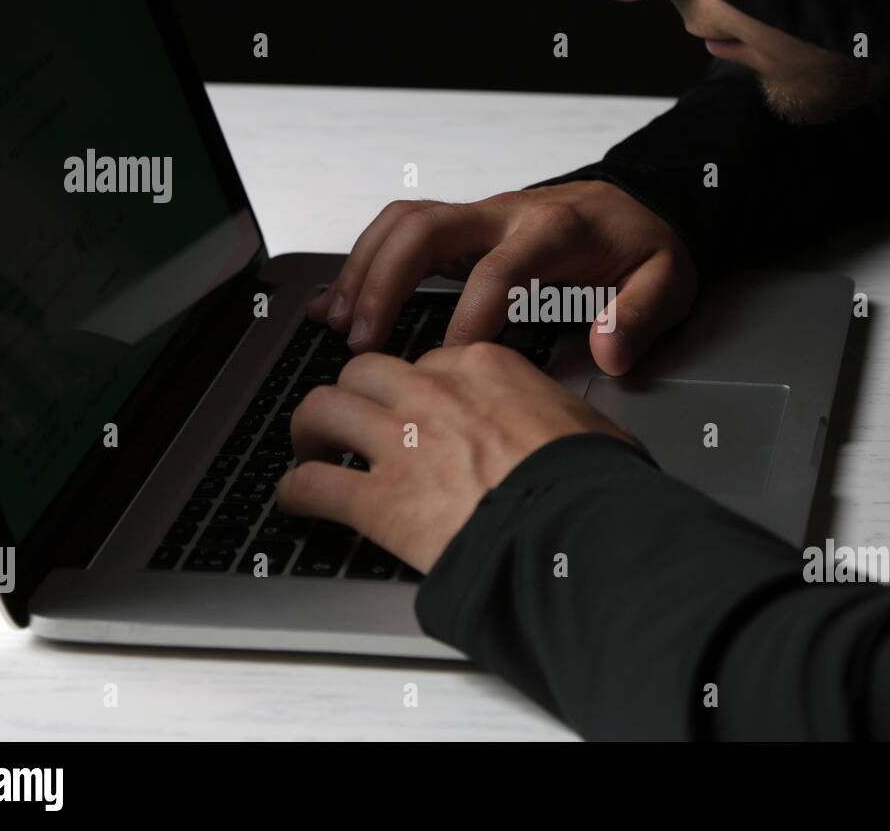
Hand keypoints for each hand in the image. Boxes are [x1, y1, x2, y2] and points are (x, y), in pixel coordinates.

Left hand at [275, 342, 641, 572]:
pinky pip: (312, 484)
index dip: (416, 385)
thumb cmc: (593, 484)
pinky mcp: (378, 501)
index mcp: (485, 369)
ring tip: (310, 448)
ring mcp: (401, 444)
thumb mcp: (590, 425)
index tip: (415, 404)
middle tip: (353, 418)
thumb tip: (573, 429)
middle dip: (354, 393)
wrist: (577, 531)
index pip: (430, 359)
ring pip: (323, 409)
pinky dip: (296, 492)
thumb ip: (559, 415)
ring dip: (310, 430)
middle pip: (365, 371)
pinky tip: (298, 501)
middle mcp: (434, 394)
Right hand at [305, 180, 697, 375]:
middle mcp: (507, 214)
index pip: (500, 270)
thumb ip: (638, 315)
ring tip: (335, 323)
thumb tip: (609, 350)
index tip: (446, 363)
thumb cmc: (643, 246)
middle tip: (363, 340)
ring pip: (402, 223)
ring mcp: (479, 217)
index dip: (469, 317)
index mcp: (555, 230)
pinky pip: (401, 233)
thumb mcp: (666, 281)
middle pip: (427, 229)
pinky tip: (338, 301)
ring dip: (364, 270)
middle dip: (386, 282)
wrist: (636, 205)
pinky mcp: (463, 230)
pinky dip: (365, 264)